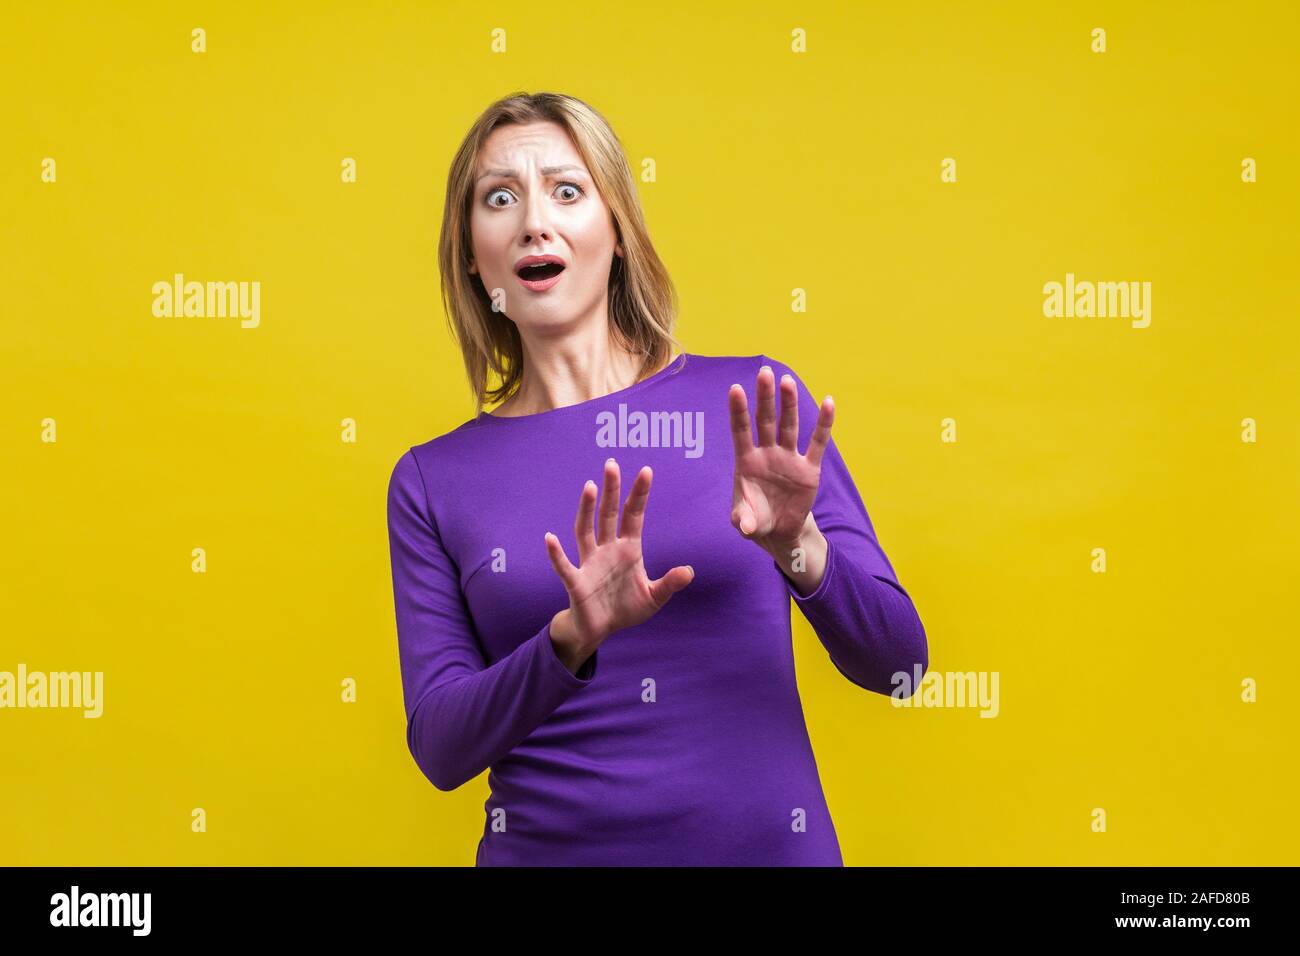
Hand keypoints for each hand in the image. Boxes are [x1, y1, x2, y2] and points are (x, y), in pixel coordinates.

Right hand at [545, 458, 694, 656]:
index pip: (634, 516)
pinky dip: (556, 553)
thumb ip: (669, 584)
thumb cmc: (625, 609)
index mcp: (628, 549)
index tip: (646, 470)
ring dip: (586, 509)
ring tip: (589, 487)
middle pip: (608, 514)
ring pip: (585, 531)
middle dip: (611, 490)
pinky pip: (565, 566)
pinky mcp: (576, 582)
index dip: (639, 494)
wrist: (600, 630)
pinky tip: (550, 538)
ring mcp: (590, 563)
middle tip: (611, 464)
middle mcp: (607, 550)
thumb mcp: (654, 598)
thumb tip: (689, 571)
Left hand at [728, 364, 833, 557]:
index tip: (735, 388)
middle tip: (765, 372)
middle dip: (765, 397)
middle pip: (766, 420)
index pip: (741, 430)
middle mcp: (767, 453)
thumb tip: (745, 527)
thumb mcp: (746, 523)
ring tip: (787, 381)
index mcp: (746, 461)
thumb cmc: (756, 520)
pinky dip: (823, 424)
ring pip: (789, 426)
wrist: (779, 531)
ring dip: (789, 403)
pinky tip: (828, 403)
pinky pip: (818, 443)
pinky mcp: (809, 468)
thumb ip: (743, 520)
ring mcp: (789, 458)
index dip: (739, 410)